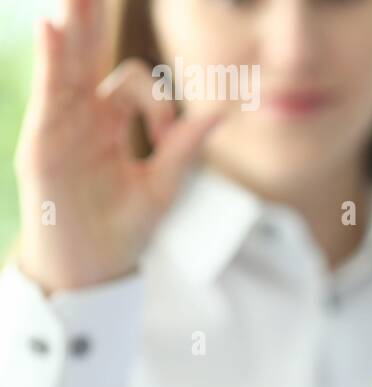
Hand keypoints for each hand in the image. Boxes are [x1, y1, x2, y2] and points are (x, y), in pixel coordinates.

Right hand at [14, 0, 222, 292]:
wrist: (90, 271)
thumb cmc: (123, 229)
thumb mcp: (164, 182)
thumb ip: (187, 144)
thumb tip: (224, 109)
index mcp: (109, 123)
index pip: (128, 82)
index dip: (157, 100)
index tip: (168, 133)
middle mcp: (81, 118)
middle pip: (88, 55)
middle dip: (93, 17)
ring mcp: (60, 126)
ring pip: (67, 64)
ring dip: (72, 25)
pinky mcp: (43, 142)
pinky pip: (48, 93)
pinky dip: (51, 60)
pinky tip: (54, 28)